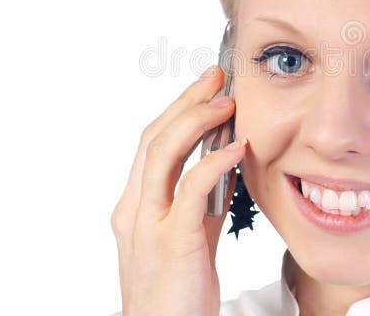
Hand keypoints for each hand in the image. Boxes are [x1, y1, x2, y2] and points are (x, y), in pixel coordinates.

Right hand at [111, 65, 245, 315]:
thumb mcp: (192, 236)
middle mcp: (133, 211)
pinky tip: (236, 147)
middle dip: (185, 102)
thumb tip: (225, 161)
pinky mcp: (170, 244)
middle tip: (216, 78)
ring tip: (226, 102)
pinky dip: (212, 163)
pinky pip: (190, 192)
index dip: (178, 109)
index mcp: (135, 206)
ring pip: (161, 155)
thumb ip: (203, 200)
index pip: (152, 143)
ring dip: (195, 121)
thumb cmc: (179, 292)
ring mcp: (147, 226)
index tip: (206, 85)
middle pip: (153, 138)